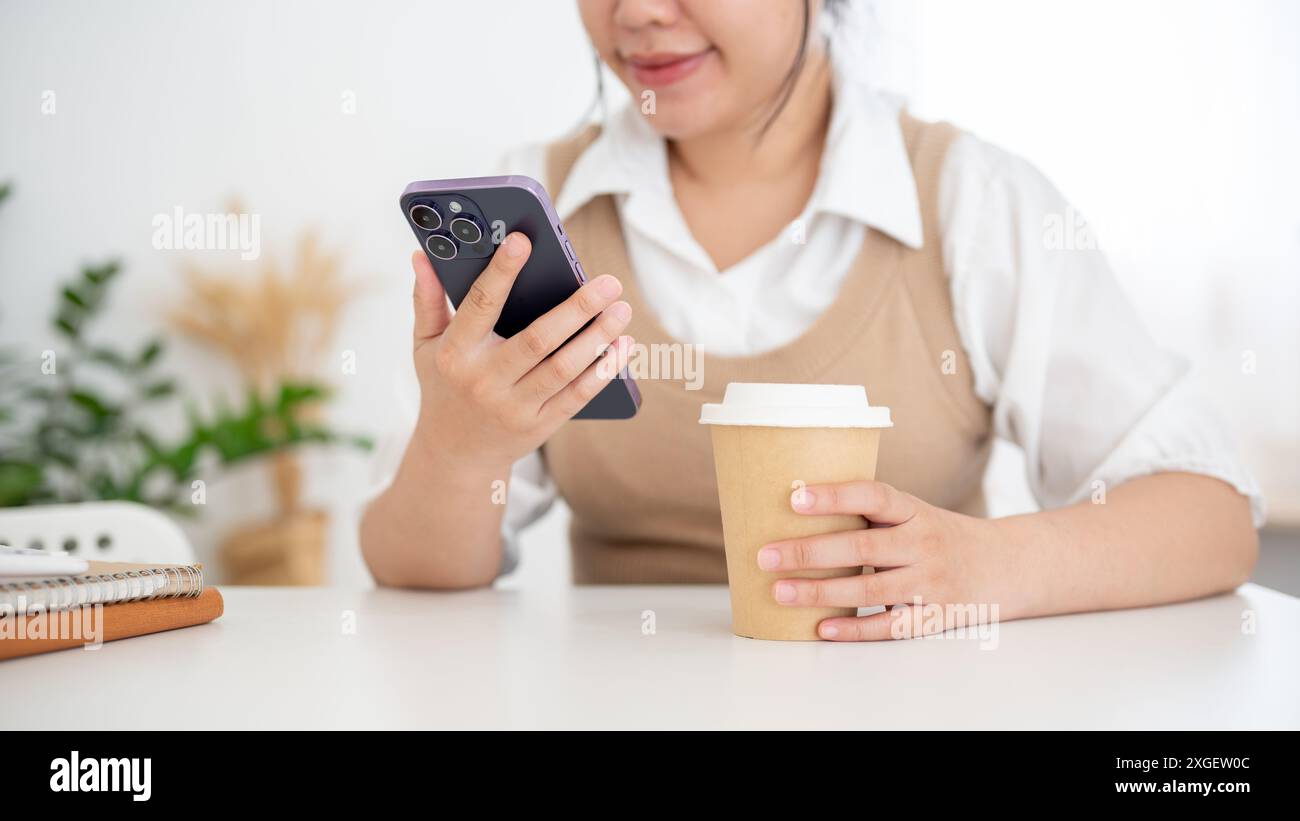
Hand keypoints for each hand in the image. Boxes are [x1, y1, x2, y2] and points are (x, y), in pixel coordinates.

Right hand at [410, 233, 633, 467]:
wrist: (456, 453)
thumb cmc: (445, 385)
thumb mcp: (426, 345)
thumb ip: (427, 300)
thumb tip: (422, 256)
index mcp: (456, 352)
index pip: (481, 305)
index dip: (501, 272)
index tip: (523, 241)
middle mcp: (484, 381)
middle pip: (537, 340)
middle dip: (576, 309)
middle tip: (608, 282)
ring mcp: (513, 407)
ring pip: (563, 368)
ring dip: (597, 338)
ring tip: (621, 309)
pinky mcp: (538, 426)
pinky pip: (577, 396)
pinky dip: (603, 370)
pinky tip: (622, 346)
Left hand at [758, 480, 1015, 640]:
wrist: (1006, 564)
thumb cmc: (938, 534)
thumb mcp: (913, 513)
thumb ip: (869, 514)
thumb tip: (795, 511)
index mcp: (914, 511)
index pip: (872, 496)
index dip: (834, 496)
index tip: (794, 498)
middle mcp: (924, 543)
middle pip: (862, 548)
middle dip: (809, 553)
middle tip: (766, 556)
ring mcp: (931, 582)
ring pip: (870, 590)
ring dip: (821, 593)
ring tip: (780, 592)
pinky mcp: (936, 616)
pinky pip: (890, 626)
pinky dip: (854, 628)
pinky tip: (822, 628)